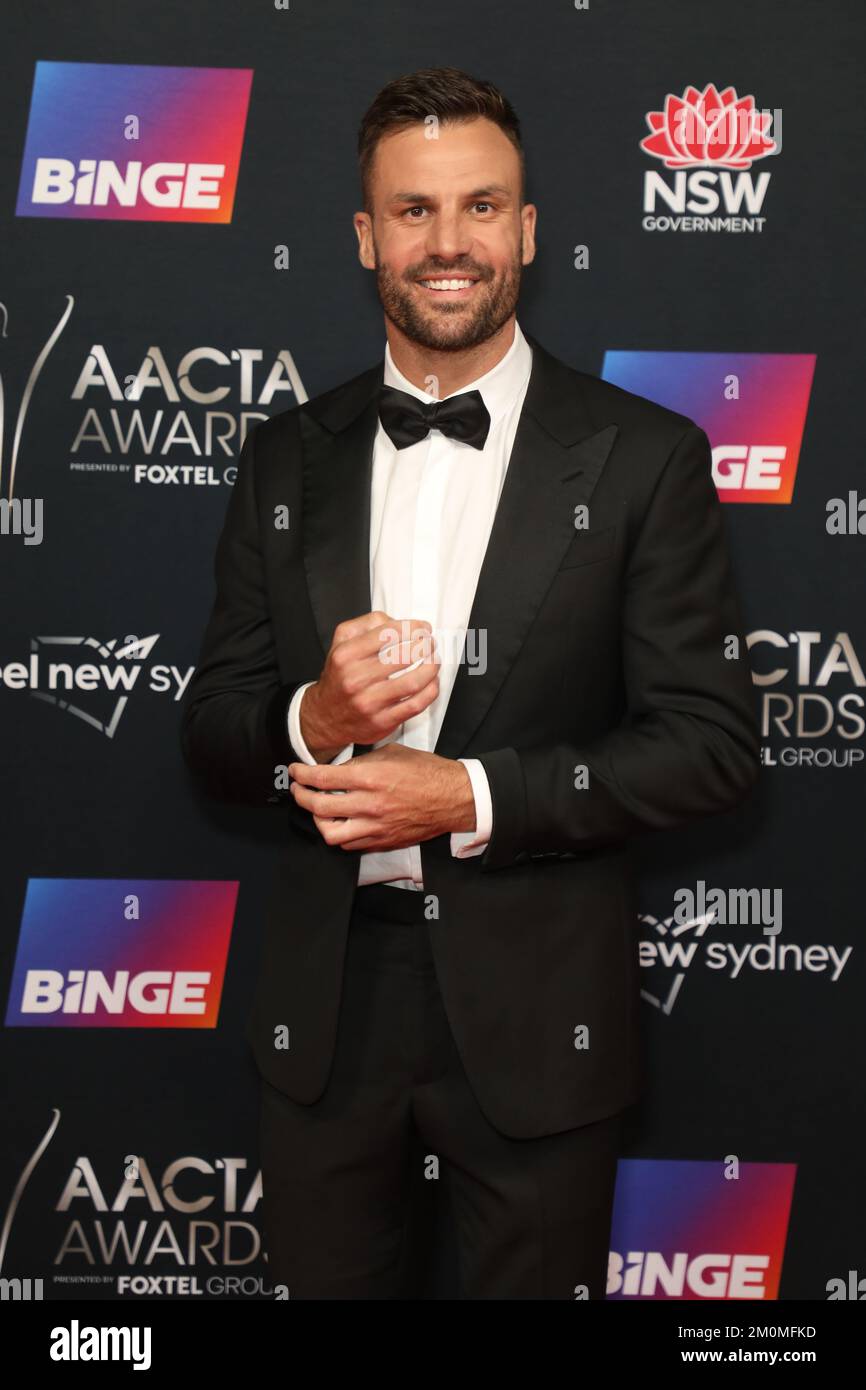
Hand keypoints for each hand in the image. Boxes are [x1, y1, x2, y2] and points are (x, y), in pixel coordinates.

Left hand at [288, 743, 475, 851]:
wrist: (453, 797)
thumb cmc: (427, 772)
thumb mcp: (392, 754)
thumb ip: (361, 762)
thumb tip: (339, 769)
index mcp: (371, 778)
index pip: (322, 778)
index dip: (302, 775)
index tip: (295, 771)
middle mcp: (370, 805)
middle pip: (319, 807)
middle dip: (301, 797)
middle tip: (299, 790)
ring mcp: (376, 827)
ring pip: (330, 834)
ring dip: (318, 821)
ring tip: (318, 810)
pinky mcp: (383, 841)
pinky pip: (350, 845)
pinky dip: (340, 834)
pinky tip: (340, 823)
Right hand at [301, 610, 440, 759]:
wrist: (324, 717)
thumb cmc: (338, 677)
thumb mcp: (340, 642)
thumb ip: (366, 624)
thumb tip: (395, 621)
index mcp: (346, 655)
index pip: (388, 633)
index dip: (413, 627)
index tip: (423, 627)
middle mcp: (356, 679)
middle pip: (404, 656)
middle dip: (425, 645)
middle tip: (430, 643)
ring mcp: (369, 702)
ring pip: (413, 682)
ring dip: (432, 667)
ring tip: (434, 660)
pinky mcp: (382, 721)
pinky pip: (415, 705)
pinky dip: (430, 690)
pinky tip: (431, 682)